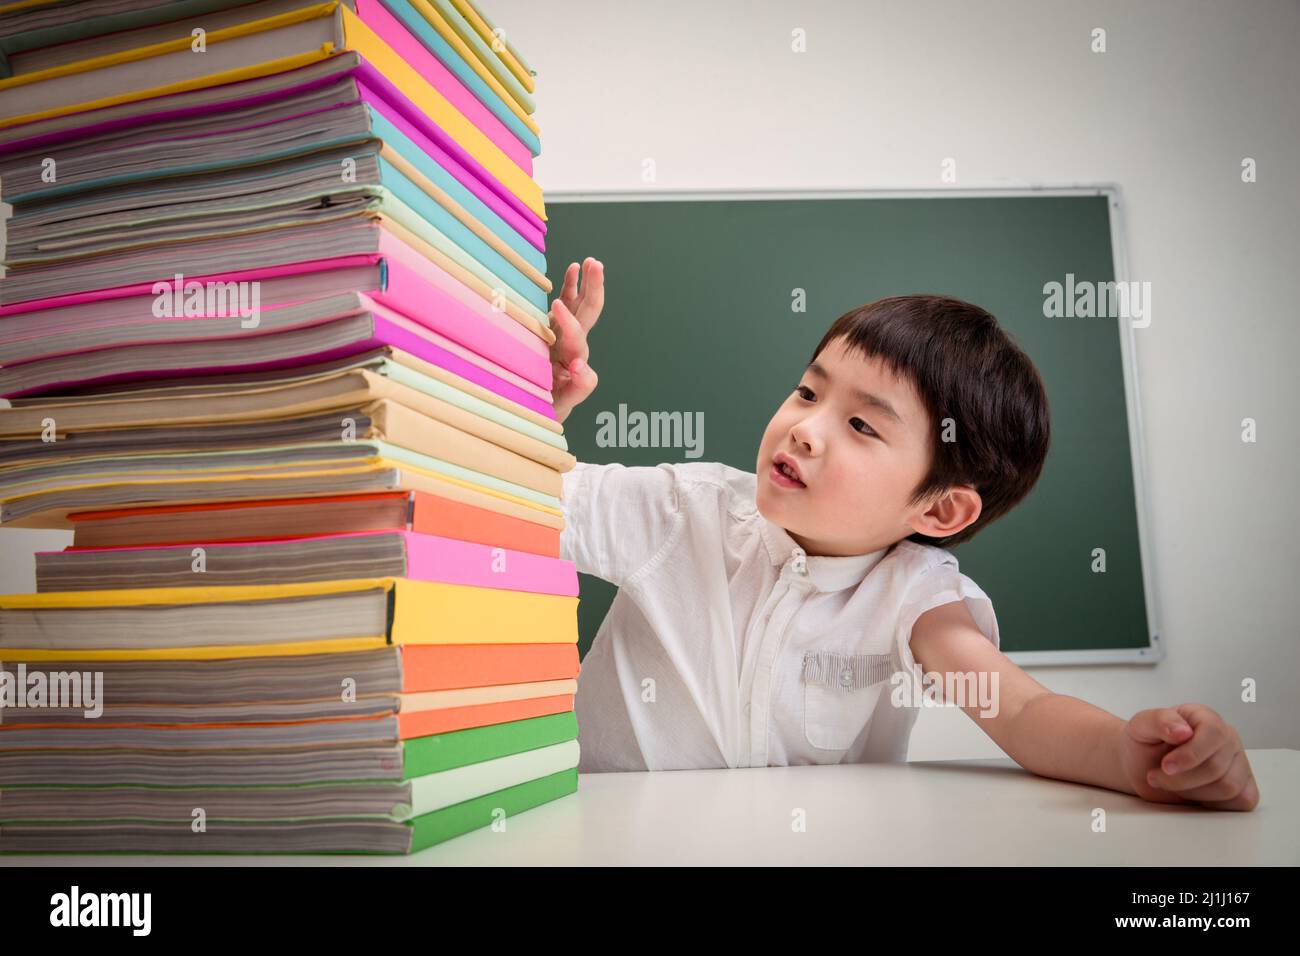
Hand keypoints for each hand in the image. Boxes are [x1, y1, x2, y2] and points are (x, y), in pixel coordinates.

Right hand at [549, 257, 603, 423]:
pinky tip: (574, 267)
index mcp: (571, 362)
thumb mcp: (561, 407)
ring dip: (587, 283)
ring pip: (580, 306)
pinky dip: (570, 287)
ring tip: (591, 261)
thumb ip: (576, 388)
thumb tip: (581, 366)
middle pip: (587, 314)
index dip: (570, 324)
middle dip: (593, 289)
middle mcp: (571, 346)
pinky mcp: (555, 332)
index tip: (558, 306)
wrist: (537, 414)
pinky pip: (567, 306)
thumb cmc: (546, 410)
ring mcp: (564, 337)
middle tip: (596, 266)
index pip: (575, 339)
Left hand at [1119, 704, 1258, 809]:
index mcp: (1206, 718)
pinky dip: (1210, 803)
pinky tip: (1191, 793)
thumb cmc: (1144, 744)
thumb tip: (1183, 731)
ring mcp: (1239, 764)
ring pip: (1228, 787)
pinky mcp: (1243, 789)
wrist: (1142, 767)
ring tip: (1172, 784)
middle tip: (1156, 777)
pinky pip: (1240, 801)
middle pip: (1216, 766)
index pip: (1214, 733)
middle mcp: (1228, 739)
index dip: (1191, 754)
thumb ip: (1159, 721)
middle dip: (1181, 779)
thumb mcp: (1141, 726)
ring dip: (1192, 792)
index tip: (1166, 766)